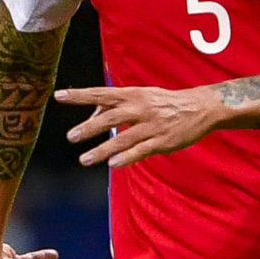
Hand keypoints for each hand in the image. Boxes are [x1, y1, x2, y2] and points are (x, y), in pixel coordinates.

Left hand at [56, 84, 225, 169]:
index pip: (101, 94)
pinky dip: (126, 158)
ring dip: (102, 150)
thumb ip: (116, 104)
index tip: (58, 96)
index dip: (79, 95)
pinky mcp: (162, 141)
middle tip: (71, 136)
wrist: (200, 108)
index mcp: (132, 95)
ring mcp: (151, 126)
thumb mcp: (141, 96)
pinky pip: (140, 150)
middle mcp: (140, 108)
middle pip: (110, 118)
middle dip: (89, 128)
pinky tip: (112, 164)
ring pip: (122, 139)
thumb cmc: (165, 102)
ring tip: (84, 160)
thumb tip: (92, 114)